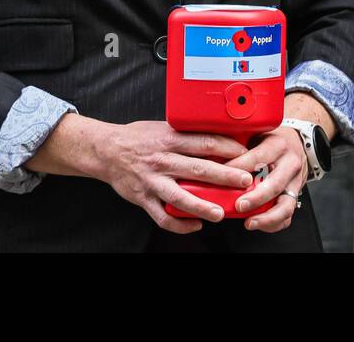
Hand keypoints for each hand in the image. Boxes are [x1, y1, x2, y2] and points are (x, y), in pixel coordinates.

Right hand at [85, 119, 253, 233]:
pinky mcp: (143, 198)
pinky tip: (195, 225)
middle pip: (199, 168)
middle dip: (225, 176)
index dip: (228, 148)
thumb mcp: (165, 127)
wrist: (107, 150)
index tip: (246, 153)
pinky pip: (162, 216)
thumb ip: (188, 134)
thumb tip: (219, 135)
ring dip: (202, 205)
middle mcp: (163, 160)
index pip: (205, 142)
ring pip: (180, 196)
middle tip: (245, 181)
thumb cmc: (139, 137)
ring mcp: (152, 181)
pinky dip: (179, 224)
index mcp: (171, 139)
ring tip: (220, 213)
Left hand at [226, 126, 308, 232]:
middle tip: (239, 206)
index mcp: (277, 145)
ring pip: (286, 204)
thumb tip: (210, 158)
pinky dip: (273, 223)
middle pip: (275, 184)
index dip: (237, 168)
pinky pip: (288, 215)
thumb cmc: (270, 140)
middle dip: (256, 198)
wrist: (297, 143)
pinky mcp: (296, 195)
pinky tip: (258, 224)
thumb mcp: (256, 135)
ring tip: (249, 223)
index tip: (218, 176)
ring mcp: (295, 181)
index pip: (256, 158)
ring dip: (267, 217)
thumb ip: (238, 146)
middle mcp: (289, 163)